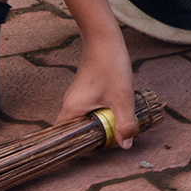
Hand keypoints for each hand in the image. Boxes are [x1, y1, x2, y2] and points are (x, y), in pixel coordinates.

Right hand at [56, 32, 140, 146]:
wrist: (104, 40)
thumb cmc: (110, 66)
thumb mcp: (122, 98)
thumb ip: (124, 123)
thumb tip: (125, 145)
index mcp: (71, 110)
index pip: (65, 139)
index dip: (79, 148)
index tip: (97, 150)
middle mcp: (68, 105)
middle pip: (76, 132)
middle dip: (94, 138)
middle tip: (113, 139)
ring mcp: (75, 99)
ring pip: (84, 121)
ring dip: (100, 125)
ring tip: (116, 125)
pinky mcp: (83, 93)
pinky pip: (89, 111)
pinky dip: (100, 115)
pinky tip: (114, 110)